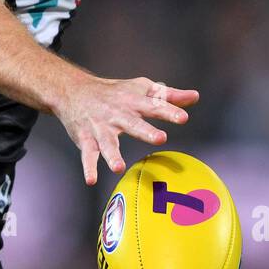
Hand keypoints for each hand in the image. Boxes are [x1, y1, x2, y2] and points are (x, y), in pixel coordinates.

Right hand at [54, 76, 199, 184]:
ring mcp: (101, 127)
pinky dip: (88, 167)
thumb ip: (168, 95)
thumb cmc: (116, 91)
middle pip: (133, 123)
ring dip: (112, 155)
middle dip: (146, 131)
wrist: (73, 90)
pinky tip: (91, 180)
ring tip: (118, 168)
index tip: (183, 117)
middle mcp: (117, 114)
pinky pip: (88, 154)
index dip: (169, 111)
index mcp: (134, 101)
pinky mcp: (87, 139)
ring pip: (107, 142)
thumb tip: (195, 97)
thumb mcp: (141, 88)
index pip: (154, 105)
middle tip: (161, 138)